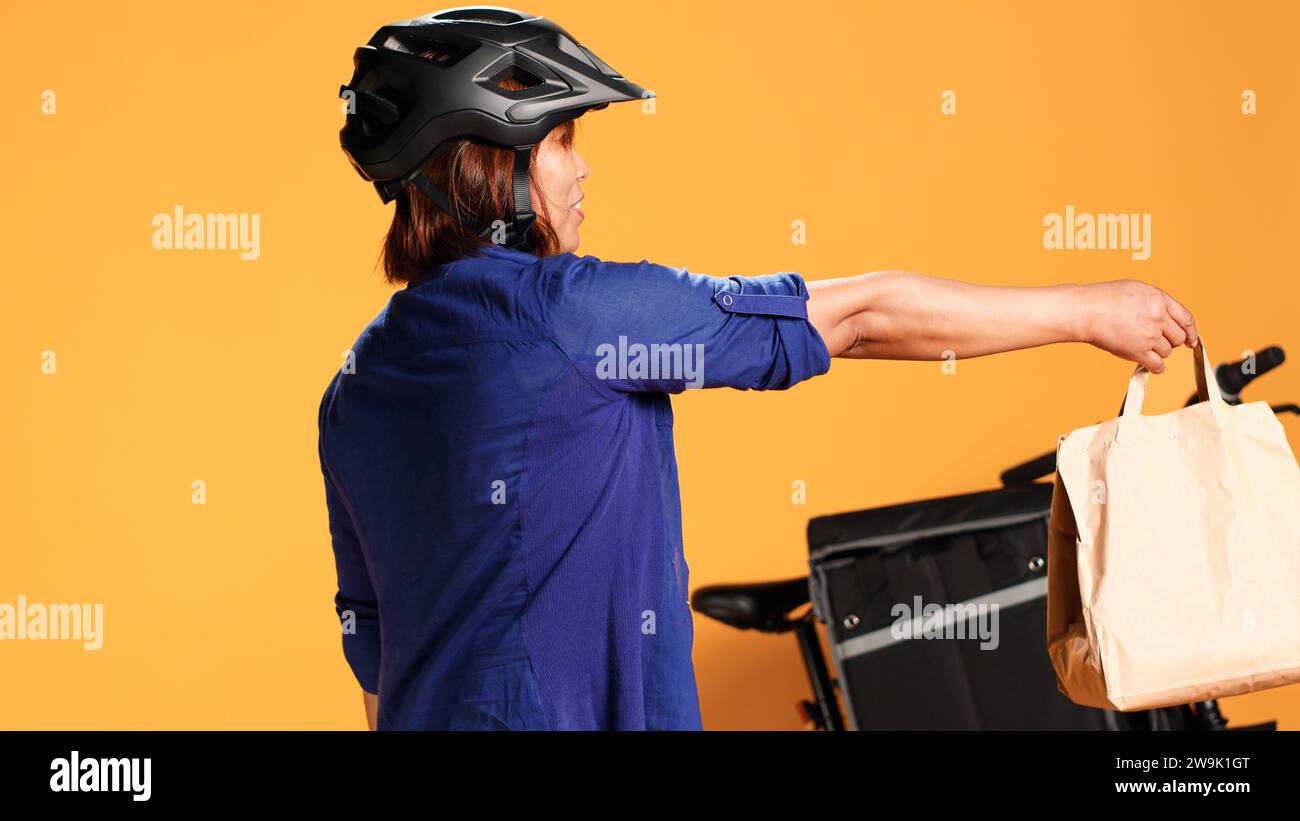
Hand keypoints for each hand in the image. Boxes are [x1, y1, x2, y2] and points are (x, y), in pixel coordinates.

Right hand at [1074, 279, 1198, 372]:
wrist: (1084, 311)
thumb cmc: (1102, 299)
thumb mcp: (1135, 289)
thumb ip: (1155, 302)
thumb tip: (1167, 317)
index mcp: (1159, 299)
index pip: (1186, 319)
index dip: (1191, 332)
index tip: (1191, 340)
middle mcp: (1158, 316)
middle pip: (1178, 337)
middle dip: (1169, 341)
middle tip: (1155, 341)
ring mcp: (1149, 335)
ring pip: (1167, 352)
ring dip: (1157, 352)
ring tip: (1140, 346)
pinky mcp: (1138, 351)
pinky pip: (1158, 365)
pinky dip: (1156, 367)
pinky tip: (1148, 363)